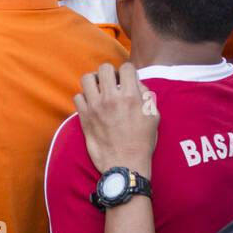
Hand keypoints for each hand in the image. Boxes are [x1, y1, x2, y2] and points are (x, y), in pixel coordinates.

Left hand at [75, 62, 158, 176]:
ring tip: (100, 90)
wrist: (125, 164)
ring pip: (87, 78)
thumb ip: (147, 96)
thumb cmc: (142, 142)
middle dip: (110, 73)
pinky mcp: (84, 117)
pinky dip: (84, 98)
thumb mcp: (154, 117)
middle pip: (104, 68)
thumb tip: (137, 85)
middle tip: (113, 83)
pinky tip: (92, 104)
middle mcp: (111, 98)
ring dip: (95, 82)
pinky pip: (78, 96)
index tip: (128, 80)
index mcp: (130, 96)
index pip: (126, 68)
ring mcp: (95, 107)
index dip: (128, 72)